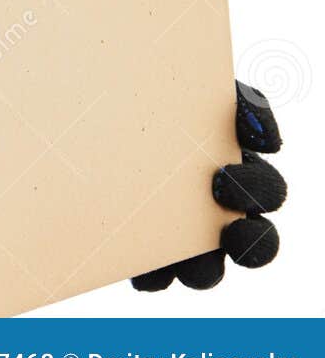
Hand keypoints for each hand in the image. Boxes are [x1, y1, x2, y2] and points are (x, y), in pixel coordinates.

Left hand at [131, 80, 286, 292]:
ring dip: (205, 270)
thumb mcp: (191, 82)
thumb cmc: (151, 90)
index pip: (266, 190)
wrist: (91, 99)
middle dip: (251, 239)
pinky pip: (157, 275)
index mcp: (236, 171)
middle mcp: (219, 210)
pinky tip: (144, 271)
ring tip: (189, 265)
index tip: (223, 175)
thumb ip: (232, 97)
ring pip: (210, 269)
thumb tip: (254, 125)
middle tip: (223, 221)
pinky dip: (154, 275)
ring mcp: (184, 234)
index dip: (256, 190)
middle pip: (257, 240)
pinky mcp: (145, 248)